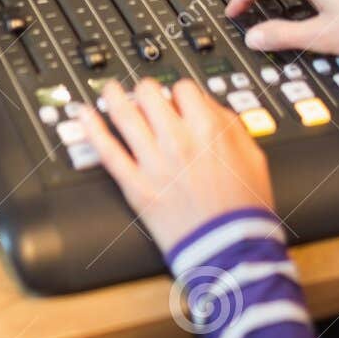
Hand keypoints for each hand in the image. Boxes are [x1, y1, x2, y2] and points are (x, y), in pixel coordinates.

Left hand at [76, 78, 274, 255]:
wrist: (230, 248)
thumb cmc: (244, 207)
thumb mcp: (253, 155)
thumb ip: (230, 124)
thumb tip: (207, 106)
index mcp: (209, 130)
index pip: (183, 89)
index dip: (179, 92)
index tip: (176, 99)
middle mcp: (178, 141)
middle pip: (150, 95)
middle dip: (146, 90)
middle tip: (143, 94)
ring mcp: (154, 163)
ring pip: (125, 116)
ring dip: (113, 97)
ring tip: (108, 90)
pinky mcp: (137, 187)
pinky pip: (108, 152)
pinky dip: (93, 130)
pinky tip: (85, 116)